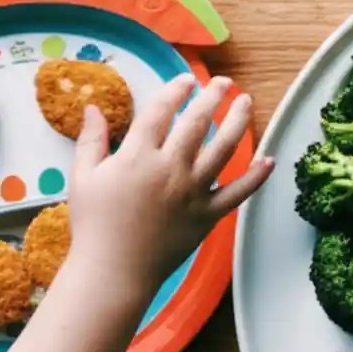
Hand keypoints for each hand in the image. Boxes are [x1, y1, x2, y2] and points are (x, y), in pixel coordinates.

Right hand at [66, 74, 272, 298]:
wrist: (114, 271)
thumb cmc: (94, 225)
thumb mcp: (82, 177)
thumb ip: (90, 139)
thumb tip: (93, 107)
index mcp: (138, 156)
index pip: (161, 111)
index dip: (175, 90)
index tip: (186, 80)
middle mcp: (170, 168)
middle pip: (197, 122)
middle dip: (213, 96)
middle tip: (224, 83)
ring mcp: (193, 192)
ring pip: (223, 149)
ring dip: (238, 122)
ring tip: (245, 104)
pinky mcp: (207, 216)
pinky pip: (238, 193)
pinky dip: (256, 177)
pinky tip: (270, 161)